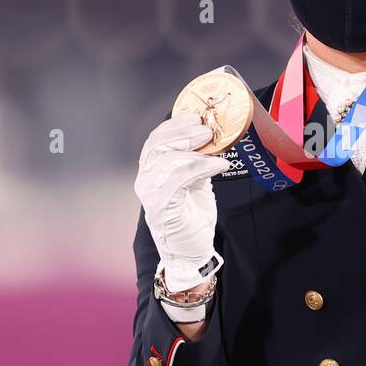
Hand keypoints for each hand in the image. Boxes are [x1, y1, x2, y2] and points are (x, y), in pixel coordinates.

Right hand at [134, 112, 229, 290]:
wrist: (190, 250)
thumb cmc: (191, 215)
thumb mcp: (195, 180)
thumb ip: (196, 160)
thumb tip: (212, 136)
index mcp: (151, 170)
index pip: (156, 139)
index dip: (174, 124)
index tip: (195, 115)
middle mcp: (145, 180)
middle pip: (157, 145)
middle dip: (183, 132)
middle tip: (207, 129)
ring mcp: (150, 194)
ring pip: (166, 160)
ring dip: (193, 150)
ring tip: (217, 147)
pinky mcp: (161, 206)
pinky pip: (178, 179)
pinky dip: (201, 168)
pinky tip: (219, 164)